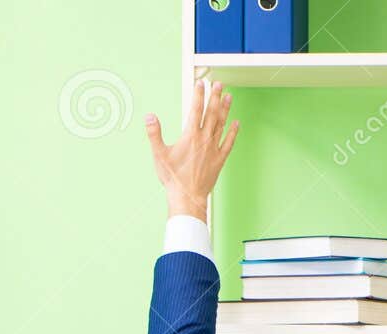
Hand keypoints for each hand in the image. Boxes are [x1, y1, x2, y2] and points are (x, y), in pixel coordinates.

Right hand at [146, 79, 238, 220]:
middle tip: (218, 84)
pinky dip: (233, 131)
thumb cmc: (173, 178)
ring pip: (221, 124)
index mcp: (190, 136)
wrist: (187, 196)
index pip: (195, 110)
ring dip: (225, 109)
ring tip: (229, 96)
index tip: (201, 84)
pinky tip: (236, 123)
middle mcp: (204, 139)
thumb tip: (149, 117)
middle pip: (212, 113)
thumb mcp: (159, 155)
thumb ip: (154, 134)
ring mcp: (214, 148)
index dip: (198, 95)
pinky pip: (229, 142)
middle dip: (215, 97)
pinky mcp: (220, 158)